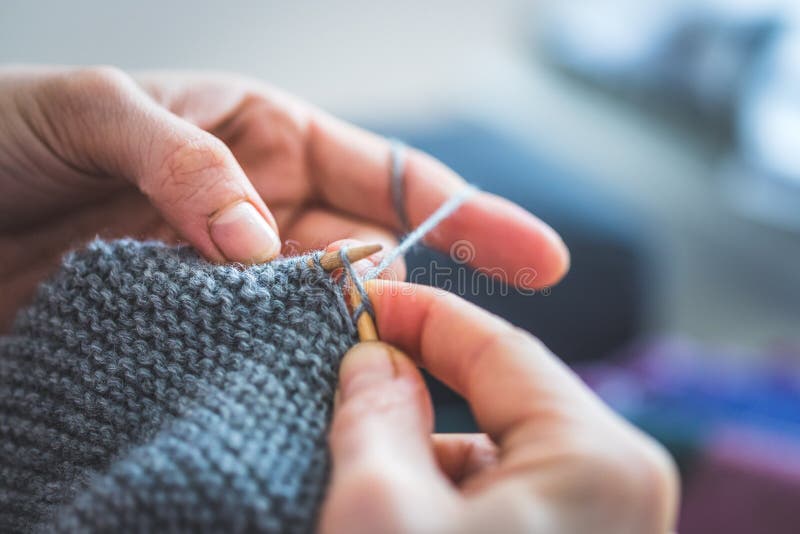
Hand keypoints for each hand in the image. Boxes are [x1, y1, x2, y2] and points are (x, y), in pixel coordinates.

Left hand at [0, 66, 567, 330]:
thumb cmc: (7, 127)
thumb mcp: (98, 111)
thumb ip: (188, 167)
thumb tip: (257, 244)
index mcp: (266, 140)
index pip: (393, 178)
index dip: (473, 215)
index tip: (540, 256)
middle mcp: (264, 213)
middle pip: (368, 260)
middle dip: (398, 297)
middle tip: (406, 338)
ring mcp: (228, 279)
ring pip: (316, 318)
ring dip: (336, 343)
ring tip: (357, 376)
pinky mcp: (187, 330)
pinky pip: (249, 357)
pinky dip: (273, 377)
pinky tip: (290, 398)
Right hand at [320, 282, 678, 533]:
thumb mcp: (379, 508)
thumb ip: (376, 411)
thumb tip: (373, 357)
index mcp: (597, 459)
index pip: (499, 347)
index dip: (421, 314)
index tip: (362, 300)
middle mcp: (621, 485)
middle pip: (502, 398)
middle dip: (420, 389)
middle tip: (348, 384)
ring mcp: (607, 521)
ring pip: (499, 451)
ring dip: (428, 452)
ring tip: (367, 478)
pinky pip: (509, 495)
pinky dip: (451, 493)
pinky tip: (403, 512)